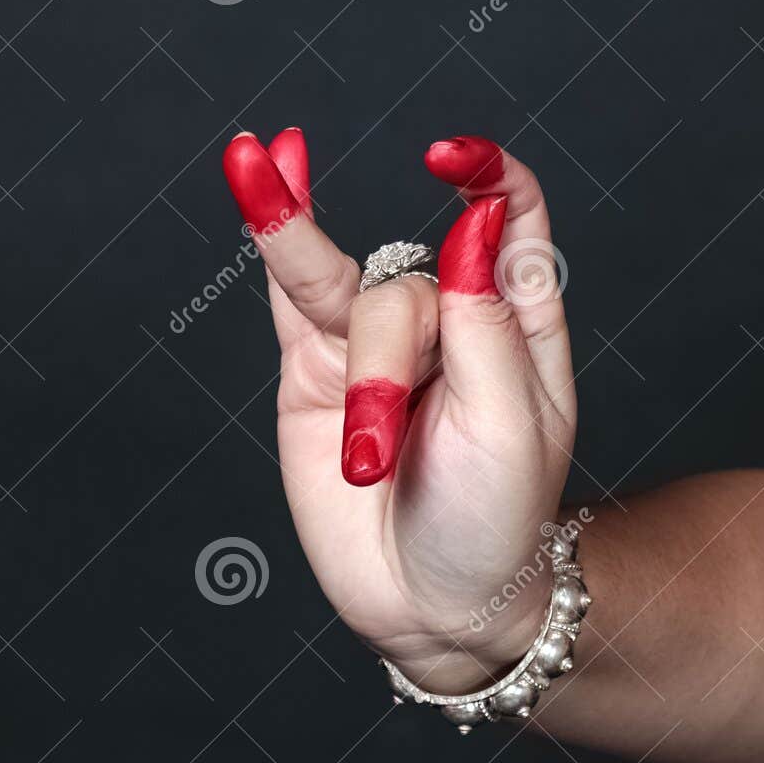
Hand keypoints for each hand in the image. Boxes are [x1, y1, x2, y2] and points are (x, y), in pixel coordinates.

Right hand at [221, 131, 576, 692]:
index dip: (486, 174)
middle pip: (405, 276)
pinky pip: (291, 290)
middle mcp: (445, 319)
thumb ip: (483, 323)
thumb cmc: (494, 520)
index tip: (451, 159)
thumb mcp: (509, 427)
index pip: (507, 213)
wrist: (432, 603)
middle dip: (383, 364)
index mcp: (513, 320)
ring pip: (336, 278)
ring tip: (250, 164)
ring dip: (293, 240)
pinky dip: (274, 231)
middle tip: (375, 451)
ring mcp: (376, 342)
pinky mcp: (315, 369)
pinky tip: (259, 167)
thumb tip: (476, 218)